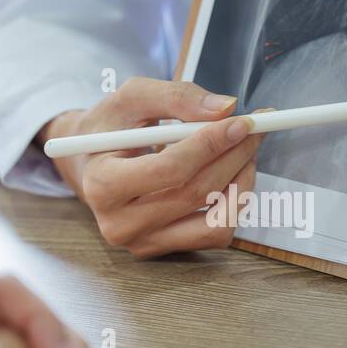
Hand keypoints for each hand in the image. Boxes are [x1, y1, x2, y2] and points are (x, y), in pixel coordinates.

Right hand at [39, 77, 263, 257]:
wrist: (90, 163)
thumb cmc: (111, 127)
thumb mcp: (132, 98)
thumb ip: (176, 96)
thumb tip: (226, 109)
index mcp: (102, 185)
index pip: (169, 170)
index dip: (212, 144)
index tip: (242, 121)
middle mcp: (119, 224)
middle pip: (195, 194)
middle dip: (235, 156)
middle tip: (256, 129)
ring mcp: (143, 243)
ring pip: (215, 222)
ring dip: (242, 181)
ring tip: (245, 151)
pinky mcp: (164, 250)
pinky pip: (216, 234)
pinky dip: (234, 202)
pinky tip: (231, 175)